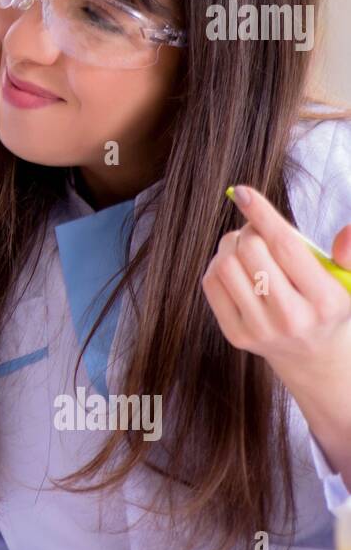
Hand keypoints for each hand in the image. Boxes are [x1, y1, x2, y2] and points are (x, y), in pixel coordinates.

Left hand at [202, 184, 350, 480]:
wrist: (313, 357)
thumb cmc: (328, 305)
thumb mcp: (348, 280)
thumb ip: (348, 254)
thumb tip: (345, 232)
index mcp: (325, 300)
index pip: (287, 247)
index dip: (262, 214)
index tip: (242, 192)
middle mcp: (292, 318)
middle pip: (251, 251)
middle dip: (250, 230)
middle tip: (258, 232)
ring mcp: (260, 329)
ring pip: (225, 266)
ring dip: (231, 246)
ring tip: (247, 248)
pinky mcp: (236, 336)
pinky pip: (211, 284)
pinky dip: (218, 265)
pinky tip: (236, 268)